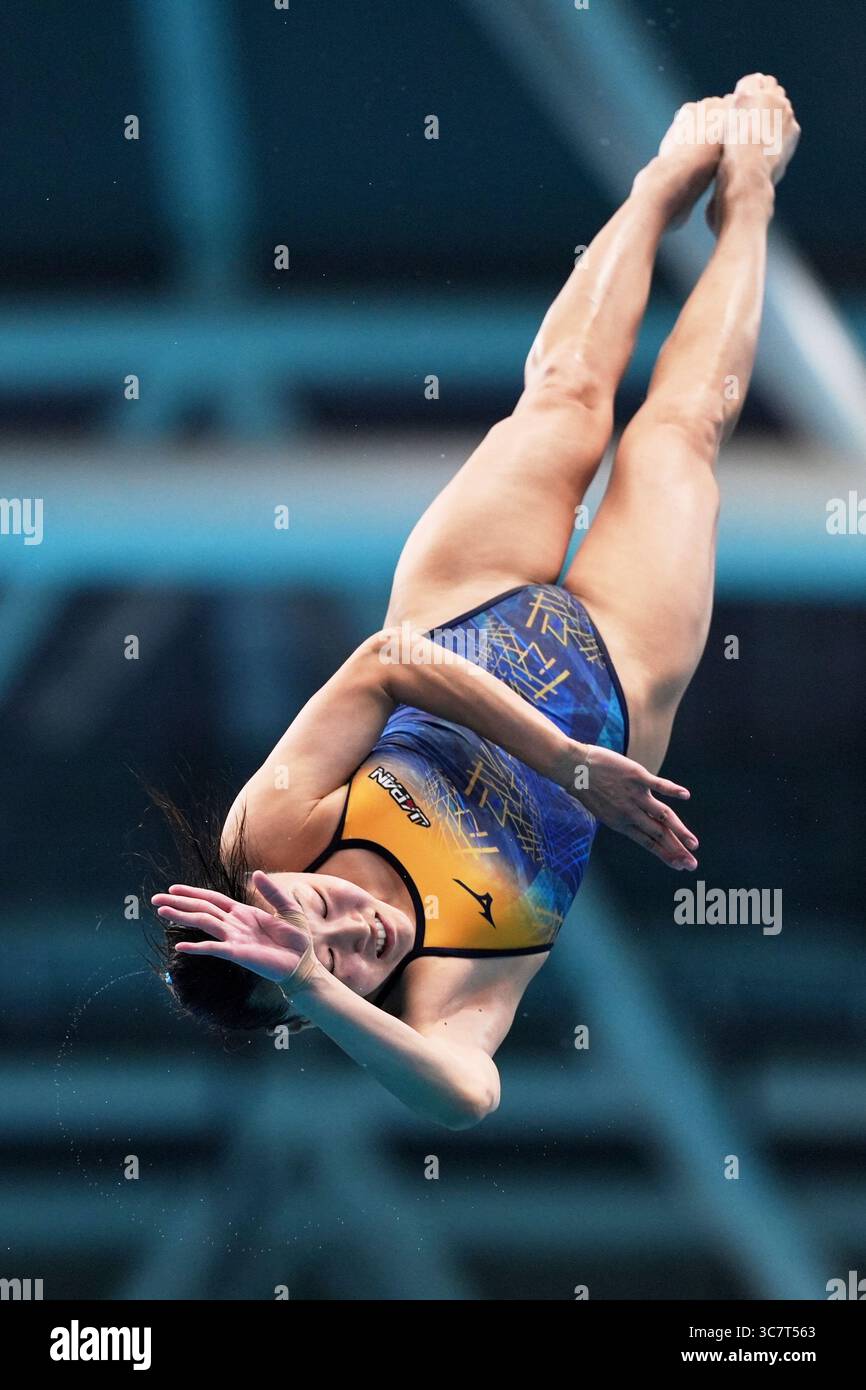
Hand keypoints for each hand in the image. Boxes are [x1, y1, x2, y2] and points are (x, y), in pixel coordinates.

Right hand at [151, 870, 325, 990]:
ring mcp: (234, 939)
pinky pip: (214, 949)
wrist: (303, 964)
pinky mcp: (238, 954)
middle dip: (179, 903)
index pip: (212, 899)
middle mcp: (234, 925)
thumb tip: (256, 873)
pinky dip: (197, 947)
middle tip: (156, 900)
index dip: (193, 893)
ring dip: (183, 917)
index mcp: (243, 913)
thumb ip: (272, 892)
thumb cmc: (296, 939)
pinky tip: (180, 947)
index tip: (173, 888)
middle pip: (202, 909)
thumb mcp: (288, 909)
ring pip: (204, 924)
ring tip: (162, 911)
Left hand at [568, 743, 698, 869]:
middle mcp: (630, 813)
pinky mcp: (636, 777)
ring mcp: (634, 796)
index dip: (666, 855)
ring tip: (694, 843)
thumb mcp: (603, 810)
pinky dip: (672, 790)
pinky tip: (686, 795)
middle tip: (693, 865)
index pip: (649, 843)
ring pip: (662, 816)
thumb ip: (623, 816)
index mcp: (622, 824)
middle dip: (677, 851)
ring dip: (680, 830)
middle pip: (659, 835)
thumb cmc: (587, 787)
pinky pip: (658, 785)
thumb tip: (639, 820)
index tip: (680, 866)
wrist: (572, 768)